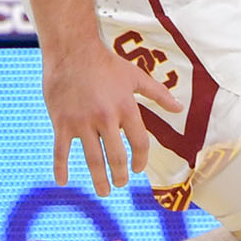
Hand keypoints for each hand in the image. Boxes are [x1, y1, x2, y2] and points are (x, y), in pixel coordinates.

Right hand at [41, 44, 180, 193]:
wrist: (71, 50)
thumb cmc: (106, 62)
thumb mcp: (135, 76)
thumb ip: (158, 94)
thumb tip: (179, 108)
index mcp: (126, 107)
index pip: (140, 142)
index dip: (141, 160)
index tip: (138, 168)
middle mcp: (106, 117)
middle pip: (117, 156)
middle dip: (121, 175)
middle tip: (121, 183)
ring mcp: (82, 122)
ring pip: (93, 159)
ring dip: (99, 180)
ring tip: (104, 191)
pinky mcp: (61, 122)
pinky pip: (61, 151)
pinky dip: (61, 168)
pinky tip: (62, 181)